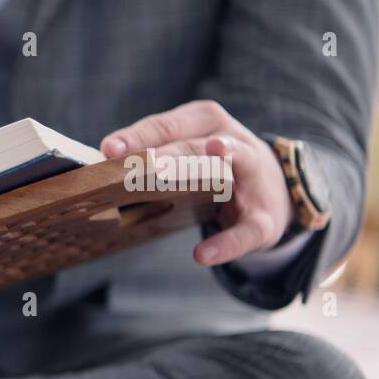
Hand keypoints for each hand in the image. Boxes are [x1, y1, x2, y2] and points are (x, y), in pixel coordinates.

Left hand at [100, 100, 290, 265]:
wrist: (276, 194)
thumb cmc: (213, 168)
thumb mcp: (186, 152)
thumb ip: (151, 154)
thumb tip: (101, 164)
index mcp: (206, 124)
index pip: (168, 125)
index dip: (139, 136)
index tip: (108, 148)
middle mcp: (233, 143)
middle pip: (196, 145)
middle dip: (169, 155)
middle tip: (140, 166)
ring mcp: (253, 179)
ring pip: (235, 165)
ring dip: (210, 167)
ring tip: (182, 177)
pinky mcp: (264, 218)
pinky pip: (246, 230)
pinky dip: (226, 243)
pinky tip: (202, 255)